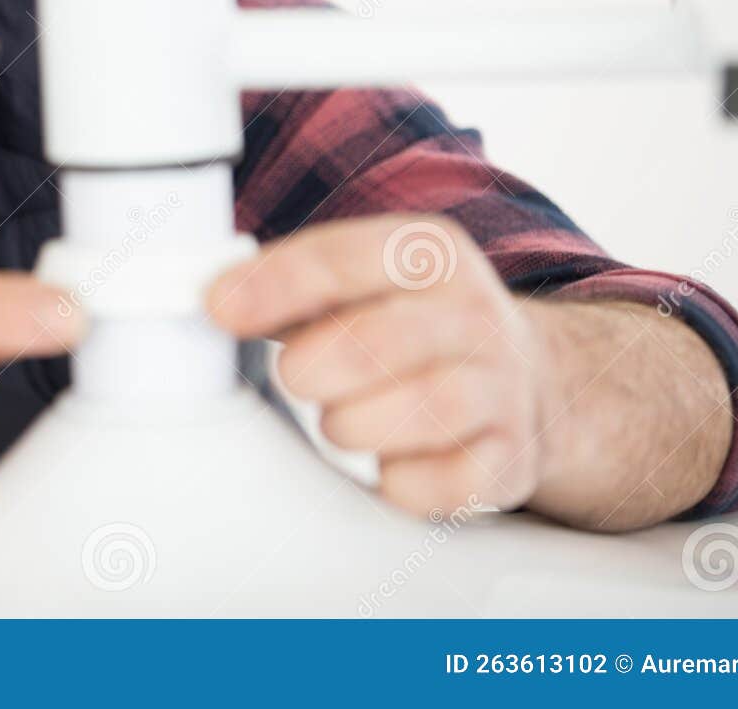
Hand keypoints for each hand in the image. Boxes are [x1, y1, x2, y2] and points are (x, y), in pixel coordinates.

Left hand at [204, 214, 546, 517]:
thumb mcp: (361, 283)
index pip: (344, 257)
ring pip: (421, 410)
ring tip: (341, 420)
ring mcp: (500, 385)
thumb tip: (207, 300)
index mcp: (426, 253)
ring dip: (354, 425)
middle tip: (298, 377)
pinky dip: (400, 482)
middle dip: (313, 368)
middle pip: (381, 341)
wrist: (529, 377)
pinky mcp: (510, 456)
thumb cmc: (409, 326)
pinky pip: (445, 484)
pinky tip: (388, 463)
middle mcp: (471, 313)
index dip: (274, 284)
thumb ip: (286, 286)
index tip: (216, 308)